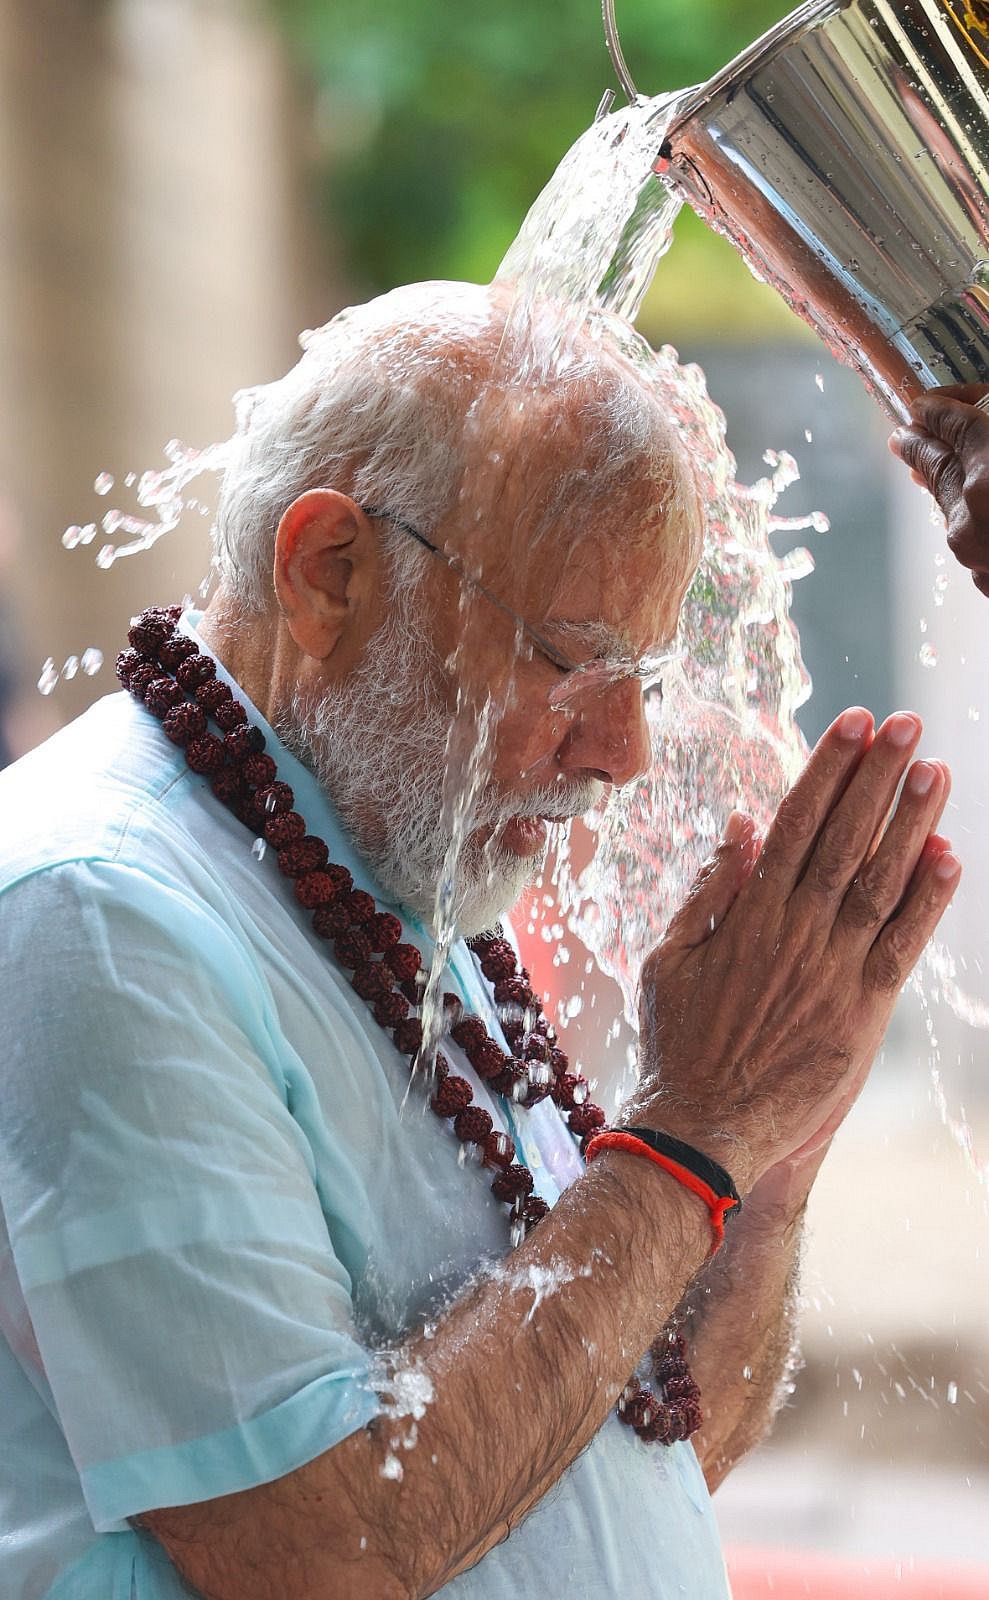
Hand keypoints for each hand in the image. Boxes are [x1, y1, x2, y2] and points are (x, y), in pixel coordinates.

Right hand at [629, 709, 959, 1188]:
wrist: (701, 1128)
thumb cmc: (678, 1042)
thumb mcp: (670, 957)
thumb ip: (710, 890)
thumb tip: (742, 824)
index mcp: (748, 913)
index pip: (796, 822)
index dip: (828, 770)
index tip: (856, 725)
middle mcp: (794, 932)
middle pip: (843, 838)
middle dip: (878, 776)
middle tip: (907, 724)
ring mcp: (831, 971)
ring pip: (879, 881)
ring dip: (910, 822)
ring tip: (936, 769)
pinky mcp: (861, 1013)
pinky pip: (901, 946)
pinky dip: (926, 901)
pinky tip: (947, 856)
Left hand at [889, 385, 988, 595]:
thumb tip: (967, 416)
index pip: (957, 426)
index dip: (940, 410)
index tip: (924, 404)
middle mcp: (978, 512)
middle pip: (940, 466)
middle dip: (920, 445)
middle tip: (902, 433)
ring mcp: (980, 552)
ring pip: (951, 506)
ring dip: (936, 482)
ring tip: (921, 466)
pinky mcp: (985, 579)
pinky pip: (970, 539)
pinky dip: (965, 519)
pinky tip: (961, 512)